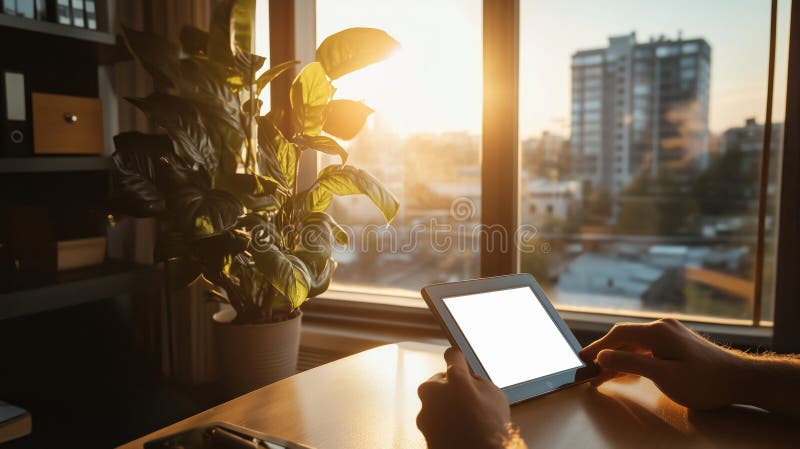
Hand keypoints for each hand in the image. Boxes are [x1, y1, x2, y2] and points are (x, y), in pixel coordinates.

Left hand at [417, 347, 523, 448]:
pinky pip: (433, 421)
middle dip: (450, 389)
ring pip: (435, 403)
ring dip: (445, 408)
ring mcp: (425, 412)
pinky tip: (457, 431)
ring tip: (464, 422)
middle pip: (439, 382)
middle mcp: (433, 391)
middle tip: (467, 401)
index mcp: (453, 378)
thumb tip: (470, 380)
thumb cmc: (490, 428)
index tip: (457, 358)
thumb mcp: (494, 395)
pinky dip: (442, 424)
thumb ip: (478, 381)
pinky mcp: (422, 431)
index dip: (458, 358)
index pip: (453, 356)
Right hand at [580, 318, 747, 409]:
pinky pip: (647, 348)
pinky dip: (633, 359)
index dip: (597, 347)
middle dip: (606, 355)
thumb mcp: (663, 376)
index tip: (582, 359)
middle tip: (589, 372)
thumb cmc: (705, 381)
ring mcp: (670, 334)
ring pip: (635, 344)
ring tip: (603, 376)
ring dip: (619, 359)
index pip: (618, 335)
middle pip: (625, 338)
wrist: (741, 380)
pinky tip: (625, 371)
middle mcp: (662, 327)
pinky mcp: (676, 343)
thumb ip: (630, 363)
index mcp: (657, 331)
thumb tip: (602, 356)